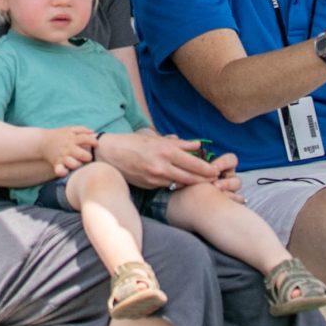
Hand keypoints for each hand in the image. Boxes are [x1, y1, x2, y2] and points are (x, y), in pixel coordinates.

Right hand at [37, 126, 97, 176]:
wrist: (42, 141)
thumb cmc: (58, 136)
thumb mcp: (69, 129)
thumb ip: (81, 130)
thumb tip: (93, 132)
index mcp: (72, 138)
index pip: (85, 139)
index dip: (93, 141)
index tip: (96, 144)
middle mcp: (68, 148)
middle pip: (81, 154)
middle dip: (87, 157)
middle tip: (88, 158)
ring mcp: (62, 156)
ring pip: (73, 163)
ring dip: (78, 165)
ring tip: (79, 164)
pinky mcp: (57, 164)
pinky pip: (60, 170)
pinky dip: (62, 172)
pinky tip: (66, 172)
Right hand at [95, 131, 222, 189]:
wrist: (109, 154)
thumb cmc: (133, 142)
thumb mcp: (156, 138)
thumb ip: (179, 143)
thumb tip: (197, 145)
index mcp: (166, 152)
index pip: (194, 164)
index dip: (207, 169)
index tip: (216, 171)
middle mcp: (162, 167)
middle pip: (190, 178)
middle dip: (204, 179)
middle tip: (214, 179)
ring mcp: (155, 179)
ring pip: (179, 183)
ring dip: (189, 182)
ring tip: (200, 181)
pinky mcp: (149, 186)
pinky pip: (166, 185)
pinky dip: (173, 183)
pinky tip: (179, 181)